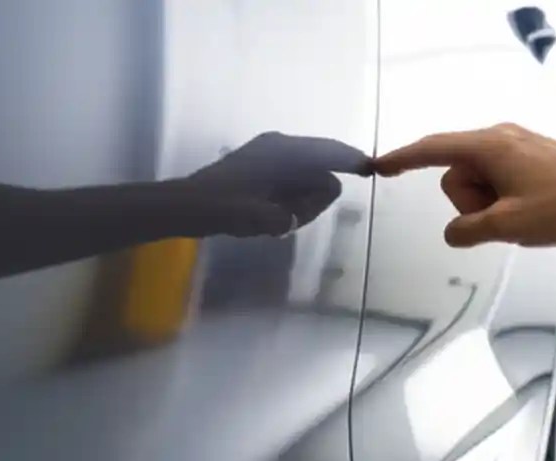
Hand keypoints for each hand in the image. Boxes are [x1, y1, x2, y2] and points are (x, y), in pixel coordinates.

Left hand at [176, 132, 371, 237]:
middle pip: (320, 170)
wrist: (185, 206)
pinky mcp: (258, 163)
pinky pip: (289, 179)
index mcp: (284, 152)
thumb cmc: (226, 210)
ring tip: (274, 220)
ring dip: (299, 200)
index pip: (330, 153)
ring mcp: (268, 152)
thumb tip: (318, 198)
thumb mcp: (270, 216)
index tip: (370, 168)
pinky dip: (288, 197)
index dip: (351, 161)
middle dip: (314, 197)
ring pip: (305, 177)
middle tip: (290, 219)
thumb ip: (302, 206)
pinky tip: (268, 214)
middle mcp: (280, 146)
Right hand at [373, 123, 555, 247]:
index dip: (401, 161)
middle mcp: (502, 140)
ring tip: (528, 220)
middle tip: (504, 220)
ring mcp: (522, 150)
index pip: (431, 150)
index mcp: (490, 146)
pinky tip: (538, 218)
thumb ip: (467, 231)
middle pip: (456, 176)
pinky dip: (507, 206)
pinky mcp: (537, 165)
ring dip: (492, 210)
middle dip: (469, 205)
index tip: (376, 167)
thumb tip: (455, 232)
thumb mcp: (507, 226)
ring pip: (480, 186)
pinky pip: (502, 188)